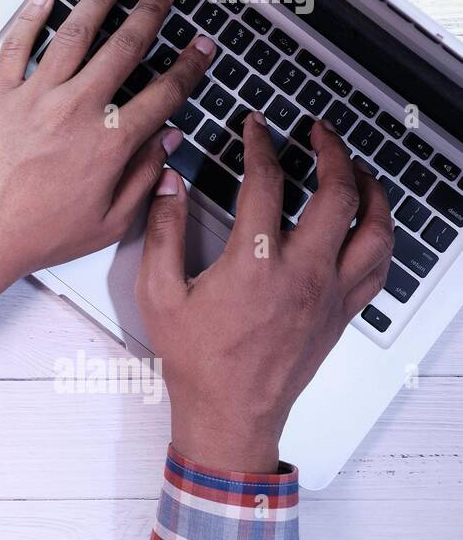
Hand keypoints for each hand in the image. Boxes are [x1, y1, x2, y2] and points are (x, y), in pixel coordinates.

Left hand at [0, 0, 216, 335]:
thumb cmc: (39, 236)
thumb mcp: (109, 222)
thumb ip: (144, 177)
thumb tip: (167, 141)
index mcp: (110, 142)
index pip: (164, 93)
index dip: (189, 66)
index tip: (202, 46)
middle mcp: (76, 109)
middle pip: (123, 48)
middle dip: (150, 13)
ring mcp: (35, 97)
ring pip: (74, 34)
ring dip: (98, 2)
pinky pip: (16, 45)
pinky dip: (31, 16)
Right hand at [138, 113, 393, 472]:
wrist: (229, 411)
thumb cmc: (196, 359)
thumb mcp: (158, 292)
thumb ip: (162, 231)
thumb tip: (169, 184)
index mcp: (255, 264)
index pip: (266, 183)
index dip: (260, 144)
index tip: (256, 127)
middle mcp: (302, 274)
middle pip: (337, 194)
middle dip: (332, 151)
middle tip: (318, 132)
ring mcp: (330, 294)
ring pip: (373, 229)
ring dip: (369, 188)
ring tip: (355, 168)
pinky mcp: (342, 313)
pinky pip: (379, 266)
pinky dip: (380, 235)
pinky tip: (369, 222)